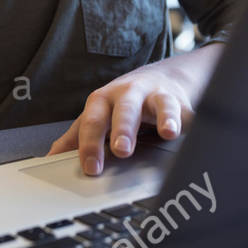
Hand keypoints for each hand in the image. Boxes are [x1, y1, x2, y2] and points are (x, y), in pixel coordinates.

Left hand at [46, 64, 193, 175]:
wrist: (161, 78)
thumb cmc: (122, 104)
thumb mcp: (98, 116)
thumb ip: (76, 137)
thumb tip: (49, 159)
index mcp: (103, 100)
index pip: (93, 122)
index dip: (90, 145)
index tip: (91, 168)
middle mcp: (130, 95)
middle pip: (124, 109)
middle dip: (123, 129)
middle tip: (121, 150)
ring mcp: (158, 96)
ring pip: (161, 104)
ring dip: (164, 118)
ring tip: (168, 132)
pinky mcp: (183, 102)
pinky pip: (189, 111)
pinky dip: (193, 120)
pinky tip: (197, 130)